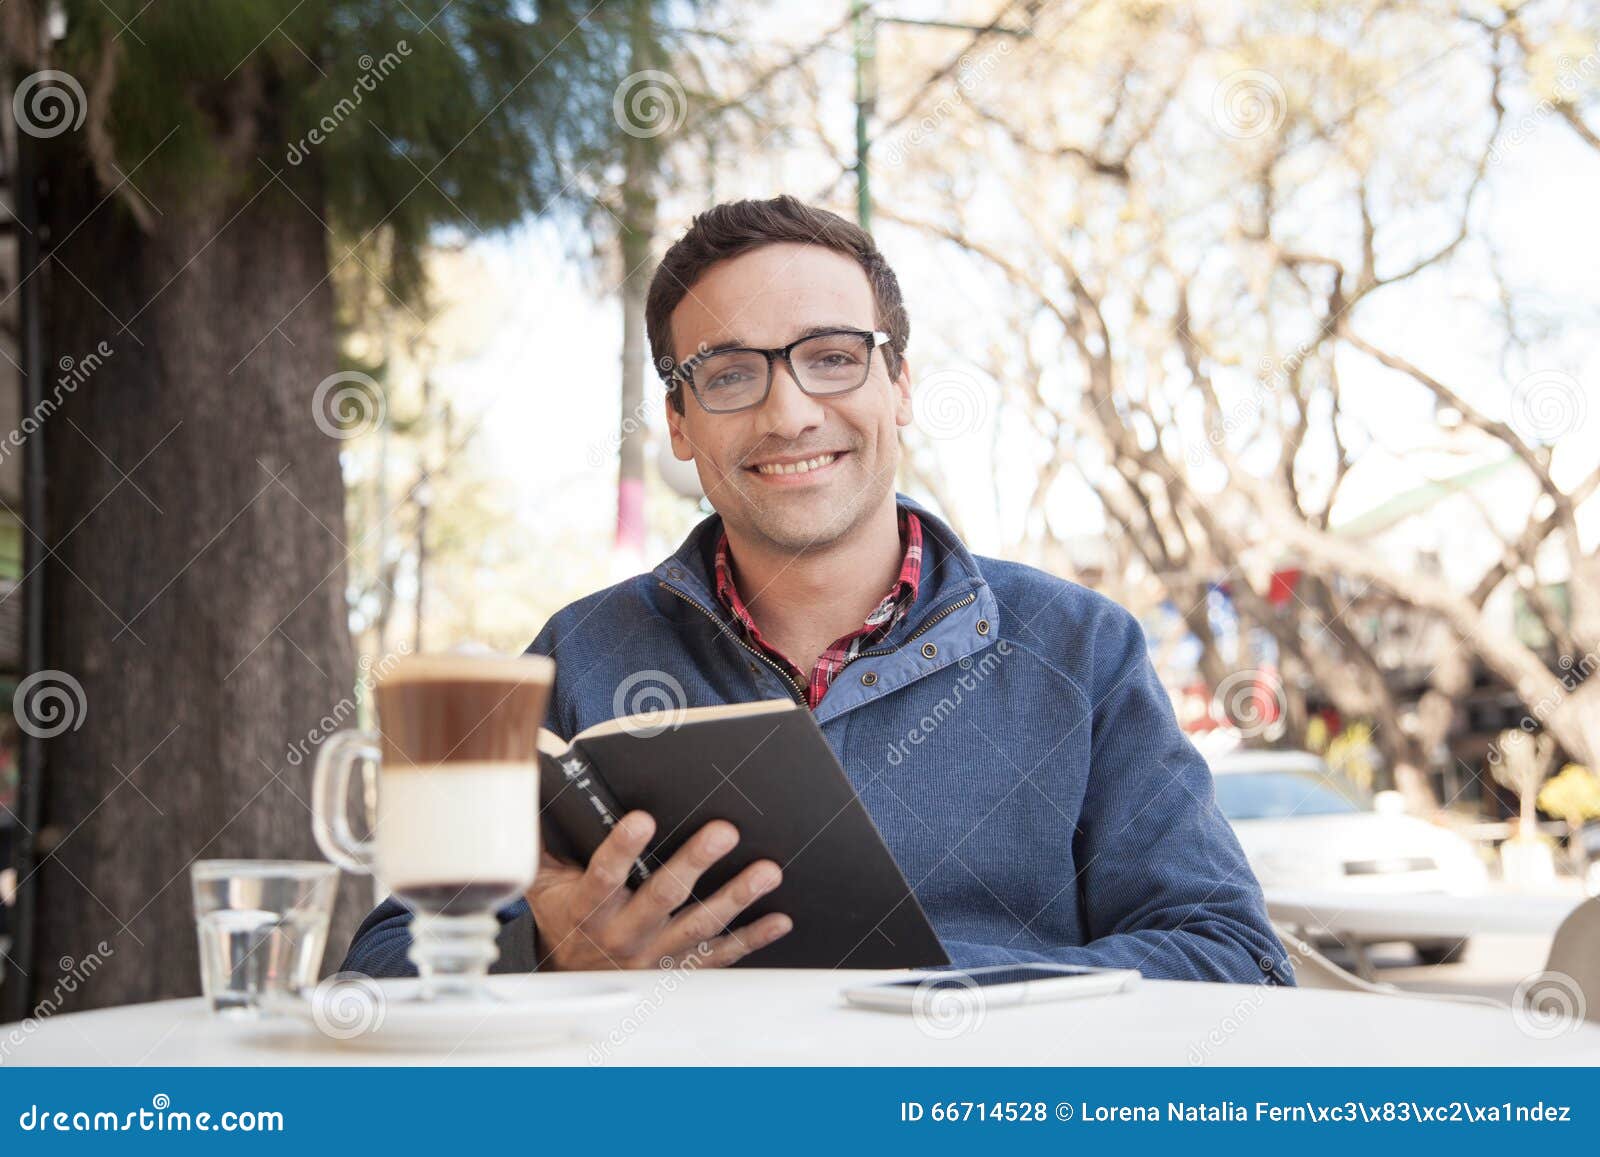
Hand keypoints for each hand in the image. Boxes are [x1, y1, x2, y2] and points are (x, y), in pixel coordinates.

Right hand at [526, 811, 791, 969]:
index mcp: (586, 908)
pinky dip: (752, 938)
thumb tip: (539, 771)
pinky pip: (719, 956)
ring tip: (766, 872)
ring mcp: (654, 954)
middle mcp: (622, 934)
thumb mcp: (543, 880)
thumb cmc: (564, 914)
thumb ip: (543, 836)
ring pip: (698, 926)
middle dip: (694, 862)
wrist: (573, 978)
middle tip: (725, 831)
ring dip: (735, 898)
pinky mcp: (679, 968)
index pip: (603, 875)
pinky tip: (778, 918)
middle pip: (661, 896)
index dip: (621, 848)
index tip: (642, 819)